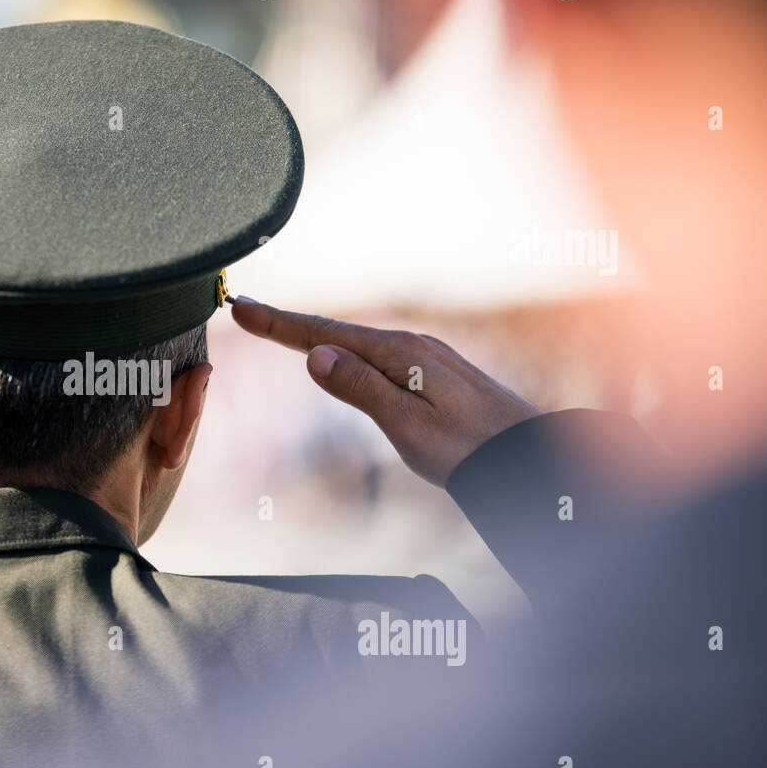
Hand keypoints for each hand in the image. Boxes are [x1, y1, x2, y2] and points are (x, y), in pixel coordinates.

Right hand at [231, 298, 540, 485]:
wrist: (528, 459)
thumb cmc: (469, 448)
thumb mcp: (407, 423)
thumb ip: (360, 387)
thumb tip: (315, 355)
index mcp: (398, 353)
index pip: (323, 333)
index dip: (278, 323)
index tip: (240, 307)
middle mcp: (411, 345)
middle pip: (336, 331)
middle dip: (289, 323)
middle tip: (247, 312)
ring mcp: (425, 357)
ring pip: (357, 342)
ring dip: (316, 334)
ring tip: (281, 329)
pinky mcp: (435, 373)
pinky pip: (376, 354)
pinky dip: (346, 349)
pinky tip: (344, 355)